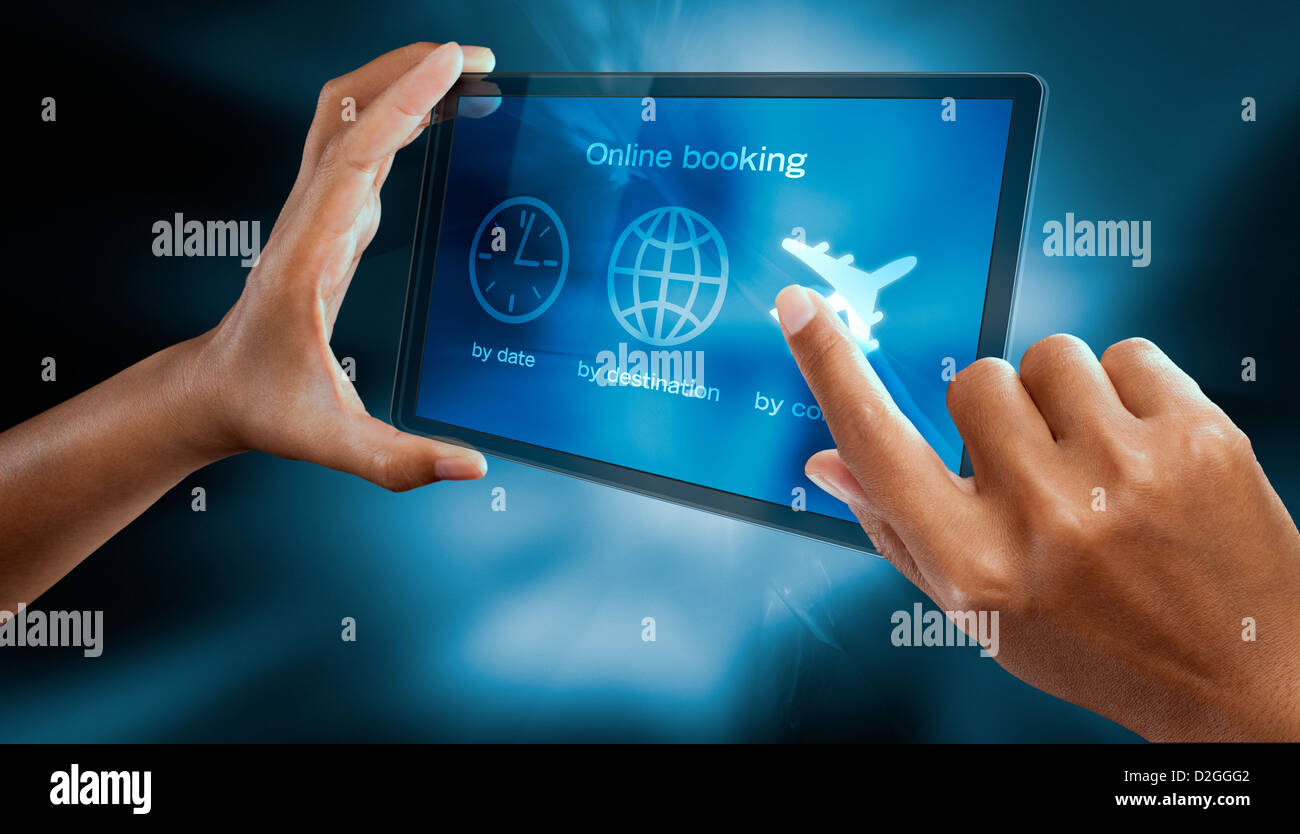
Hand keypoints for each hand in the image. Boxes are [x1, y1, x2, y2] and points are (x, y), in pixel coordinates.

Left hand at [183, 42, 493, 488]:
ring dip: (396, 82)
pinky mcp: (327, 217)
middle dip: (408, 71)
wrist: (217, 389)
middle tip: (476, 58)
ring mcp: (314, 211)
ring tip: (461, 71)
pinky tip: (432, 119)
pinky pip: (357, 145)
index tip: (453, 65)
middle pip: (347, 113)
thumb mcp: (333, 442)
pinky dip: (394, 115)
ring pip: (345, 118)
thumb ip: (399, 462)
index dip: (404, 103)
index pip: (357, 157)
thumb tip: (471, 468)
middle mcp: (308, 218)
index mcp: (310, 255)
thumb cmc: (266, 405)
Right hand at [775, 284, 1299, 740]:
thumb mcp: (982, 612)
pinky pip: (1128, 352)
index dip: (829, 368)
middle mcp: (1045, 516)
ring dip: (1063, 396)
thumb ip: (897, 532)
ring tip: (1098, 460)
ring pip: (1049, 356)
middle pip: (975, 380)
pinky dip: (1130, 390)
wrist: (1246, 676)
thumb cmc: (1097, 645)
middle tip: (1039, 464)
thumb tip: (827, 462)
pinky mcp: (1201, 437)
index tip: (798, 306)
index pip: (879, 446)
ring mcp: (1128, 472)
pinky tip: (1147, 450)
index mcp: (977, 565)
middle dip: (998, 411)